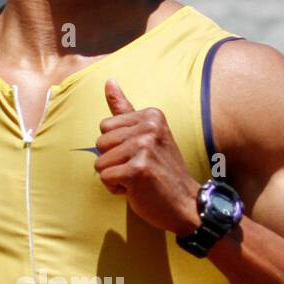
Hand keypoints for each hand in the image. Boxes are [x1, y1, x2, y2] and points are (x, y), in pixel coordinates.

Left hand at [94, 80, 200, 235]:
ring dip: (114, 176)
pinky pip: (105, 178)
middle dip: (113, 161)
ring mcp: (145, 148)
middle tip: (139, 169)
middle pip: (100, 143)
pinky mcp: (138, 170)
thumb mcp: (146, 134)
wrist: (184, 203)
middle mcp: (150, 127)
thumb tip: (109, 81)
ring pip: (100, 162)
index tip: (139, 155)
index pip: (105, 126)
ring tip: (137, 179)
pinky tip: (136, 189)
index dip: (116, 146)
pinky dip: (116, 189)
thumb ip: (125, 109)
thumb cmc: (161, 170)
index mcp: (152, 115)